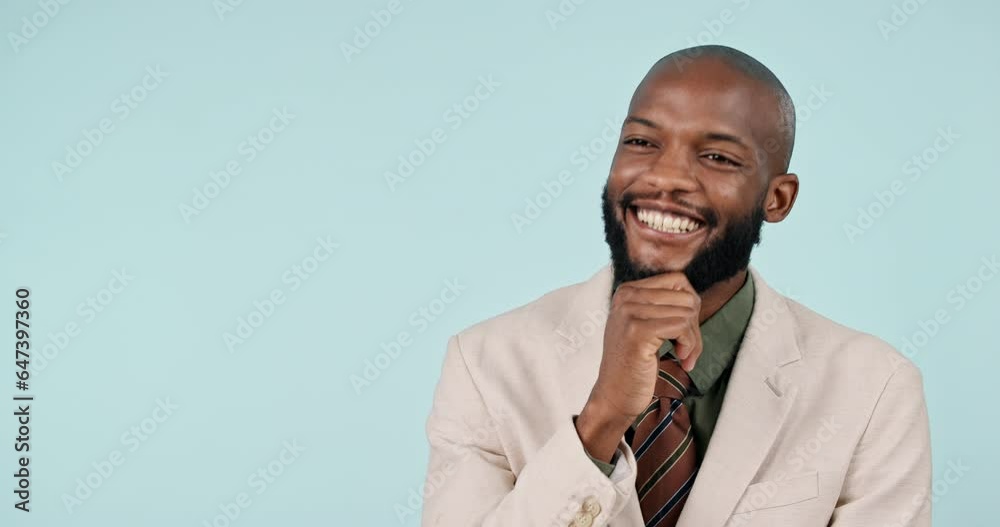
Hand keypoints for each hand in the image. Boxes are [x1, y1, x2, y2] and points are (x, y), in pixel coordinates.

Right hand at [576, 272, 701, 461]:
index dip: (690, 306)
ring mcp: (629, 312)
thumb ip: (661, 306)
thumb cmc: (634, 363)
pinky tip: (682, 360)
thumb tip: (694, 296)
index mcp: (627, 290)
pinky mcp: (637, 331)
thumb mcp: (643, 324)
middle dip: (695, 326)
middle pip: (686, 297)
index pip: (678, 280)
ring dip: (694, 340)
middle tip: (687, 349)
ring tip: (683, 356)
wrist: (614, 395)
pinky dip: (690, 346)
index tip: (684, 331)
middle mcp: (626, 296)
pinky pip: (682, 327)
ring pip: (687, 313)